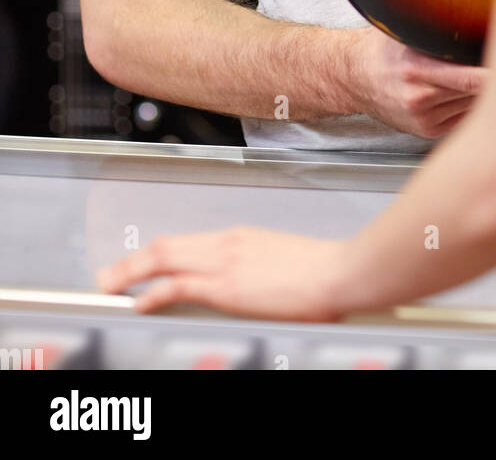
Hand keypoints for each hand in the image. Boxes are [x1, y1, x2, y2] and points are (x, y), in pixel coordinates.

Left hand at [98, 226, 348, 320]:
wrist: (340, 272)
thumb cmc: (323, 272)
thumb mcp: (284, 264)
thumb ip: (260, 271)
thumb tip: (253, 287)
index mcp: (241, 238)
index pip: (188, 243)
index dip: (159, 253)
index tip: (144, 264)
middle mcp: (228, 243)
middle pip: (167, 245)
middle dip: (134, 260)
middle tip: (111, 273)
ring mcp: (225, 261)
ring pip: (164, 258)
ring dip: (132, 271)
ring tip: (112, 284)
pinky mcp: (227, 285)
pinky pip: (177, 285)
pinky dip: (152, 292)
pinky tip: (140, 302)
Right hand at [349, 27, 487, 138]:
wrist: (354, 77)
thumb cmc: (383, 49)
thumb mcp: (407, 30)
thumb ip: (441, 29)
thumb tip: (477, 13)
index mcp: (417, 69)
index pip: (471, 77)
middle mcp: (420, 98)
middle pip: (477, 92)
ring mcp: (424, 119)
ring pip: (473, 105)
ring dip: (485, 93)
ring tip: (488, 76)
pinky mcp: (427, 131)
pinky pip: (463, 117)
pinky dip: (471, 104)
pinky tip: (464, 91)